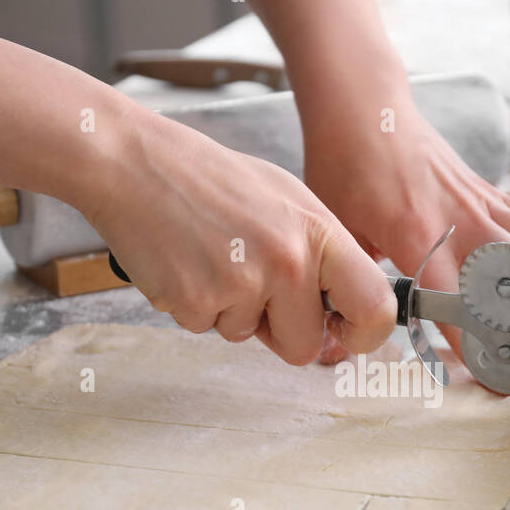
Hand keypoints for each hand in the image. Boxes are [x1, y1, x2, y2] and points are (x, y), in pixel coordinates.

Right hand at [81, 106, 396, 364]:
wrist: (135, 164)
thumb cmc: (212, 181)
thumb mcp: (288, 203)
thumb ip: (321, 259)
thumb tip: (340, 316)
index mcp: (319, 232)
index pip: (374, 307)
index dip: (363, 334)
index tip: (344, 333)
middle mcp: (287, 260)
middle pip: (306, 345)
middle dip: (280, 331)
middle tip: (253, 288)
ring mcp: (241, 284)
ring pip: (249, 337)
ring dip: (231, 311)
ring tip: (212, 256)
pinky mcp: (196, 302)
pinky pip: (206, 330)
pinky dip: (195, 306)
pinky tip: (186, 262)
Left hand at [302, 99, 509, 364]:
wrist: (363, 106)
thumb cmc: (342, 166)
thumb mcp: (337, 228)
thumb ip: (351, 279)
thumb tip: (353, 327)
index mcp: (416, 234)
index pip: (457, 302)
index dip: (475, 343)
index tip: (489, 375)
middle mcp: (457, 218)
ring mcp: (477, 201)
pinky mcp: (485, 188)